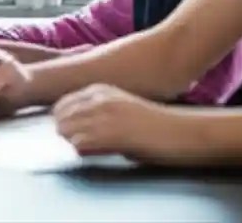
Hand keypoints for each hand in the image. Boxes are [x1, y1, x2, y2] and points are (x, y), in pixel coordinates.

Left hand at [53, 84, 193, 163]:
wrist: (182, 131)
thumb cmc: (155, 125)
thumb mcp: (121, 108)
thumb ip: (96, 114)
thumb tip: (72, 131)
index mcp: (100, 89)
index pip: (61, 105)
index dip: (64, 122)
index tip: (74, 134)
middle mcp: (100, 98)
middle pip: (59, 118)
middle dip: (66, 133)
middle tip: (84, 143)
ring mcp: (106, 115)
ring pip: (65, 130)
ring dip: (74, 142)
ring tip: (94, 147)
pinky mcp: (113, 133)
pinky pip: (80, 144)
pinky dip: (85, 152)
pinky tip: (100, 152)